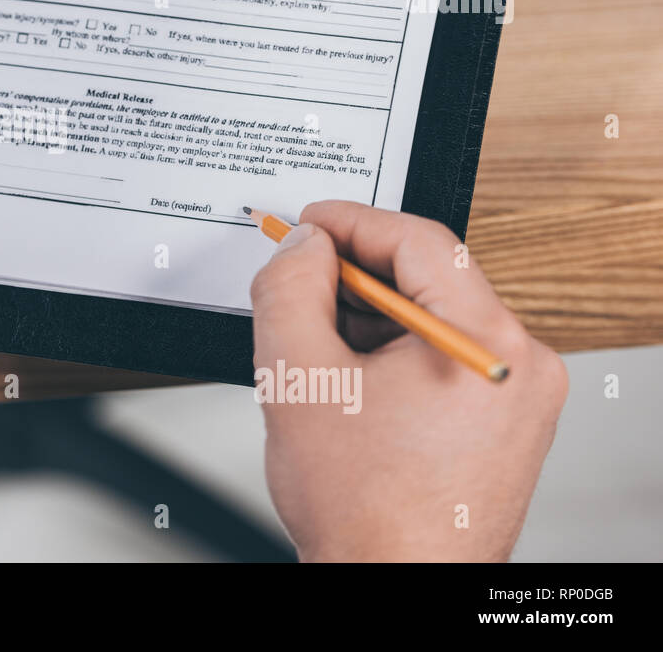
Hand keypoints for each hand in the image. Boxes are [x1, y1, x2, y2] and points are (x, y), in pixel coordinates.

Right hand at [249, 201, 567, 561]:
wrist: (392, 589)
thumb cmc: (364, 511)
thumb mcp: (299, 376)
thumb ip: (289, 288)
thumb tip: (302, 246)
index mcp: (486, 342)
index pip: (421, 240)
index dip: (352, 220)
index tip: (309, 223)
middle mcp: (520, 365)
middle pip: (432, 277)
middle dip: (355, 273)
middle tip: (299, 278)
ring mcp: (519, 398)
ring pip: (436, 318)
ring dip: (371, 315)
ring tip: (316, 342)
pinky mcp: (505, 424)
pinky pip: (446, 357)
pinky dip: (394, 351)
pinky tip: (349, 375)